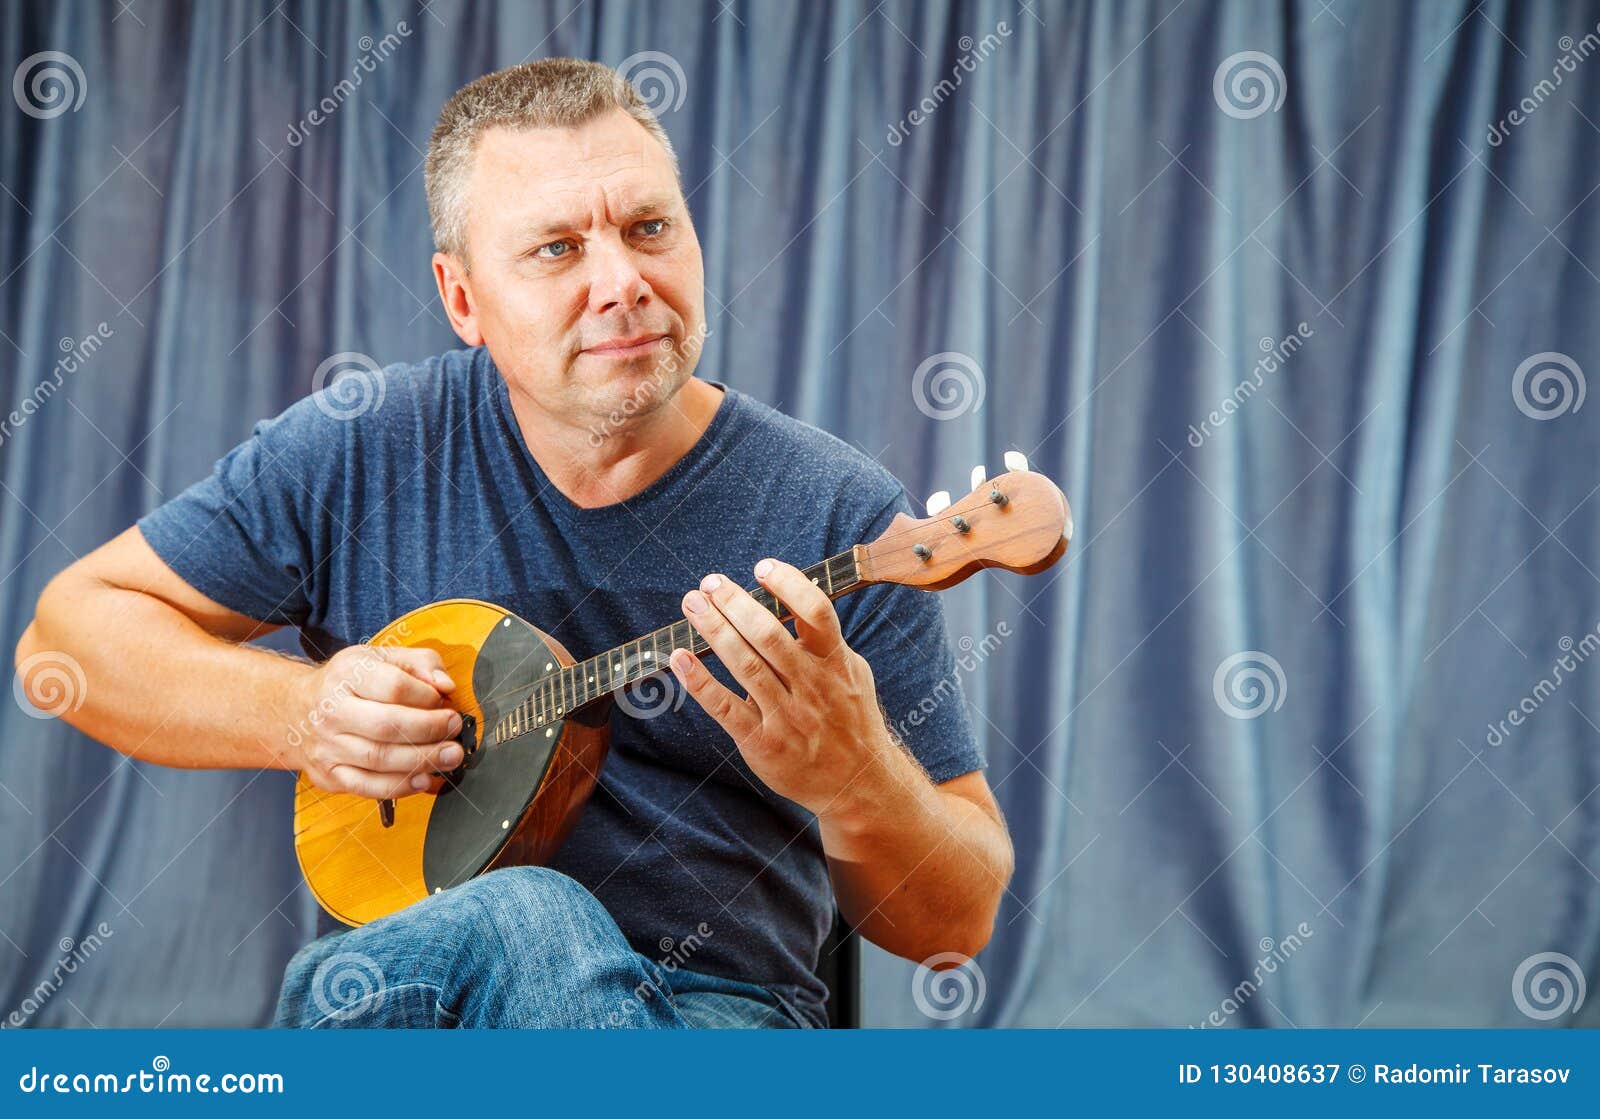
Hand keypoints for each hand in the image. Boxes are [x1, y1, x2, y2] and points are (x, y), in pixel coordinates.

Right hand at [284, 644, 462, 799]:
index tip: (445, 703)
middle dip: (429, 731)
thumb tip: (445, 685)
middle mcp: (332, 710)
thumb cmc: (350, 683)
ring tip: (450, 756)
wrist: (297, 710)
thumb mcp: (382, 657)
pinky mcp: (329, 774)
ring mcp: (327, 745)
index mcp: (347, 674)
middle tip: (455, 730)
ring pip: (379, 759)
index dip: (426, 697)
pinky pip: (367, 786)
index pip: (393, 687)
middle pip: (387, 725)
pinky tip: (424, 779)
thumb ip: (420, 663)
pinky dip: (400, 786)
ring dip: (422, 760)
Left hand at [669, 559, 891, 817]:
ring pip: (744, 665)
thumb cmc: (849, 720)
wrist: (858, 783)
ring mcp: (787, 716)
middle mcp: (812, 687)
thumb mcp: (851, 674)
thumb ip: (825, 641)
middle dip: (735, 603)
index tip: (762, 567)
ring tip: (692, 604)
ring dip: (714, 630)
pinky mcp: (762, 743)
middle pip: (769, 635)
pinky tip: (679, 657)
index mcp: (836, 664)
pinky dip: (699, 681)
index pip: (815, 613)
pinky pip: (724, 707)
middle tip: (710, 583)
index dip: (788, 585)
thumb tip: (793, 600)